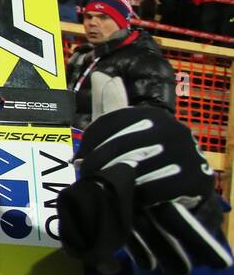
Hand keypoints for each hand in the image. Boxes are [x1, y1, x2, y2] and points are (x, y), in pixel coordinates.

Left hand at [58, 107, 232, 274]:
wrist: (181, 194)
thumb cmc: (146, 160)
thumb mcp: (126, 133)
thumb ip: (111, 108)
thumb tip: (100, 75)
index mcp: (153, 115)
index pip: (110, 123)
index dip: (90, 142)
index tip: (79, 157)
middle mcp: (173, 129)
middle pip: (120, 147)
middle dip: (98, 164)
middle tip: (89, 178)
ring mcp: (187, 152)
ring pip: (136, 168)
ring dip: (116, 182)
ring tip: (109, 189)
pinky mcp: (196, 178)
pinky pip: (155, 188)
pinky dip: (139, 196)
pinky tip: (133, 199)